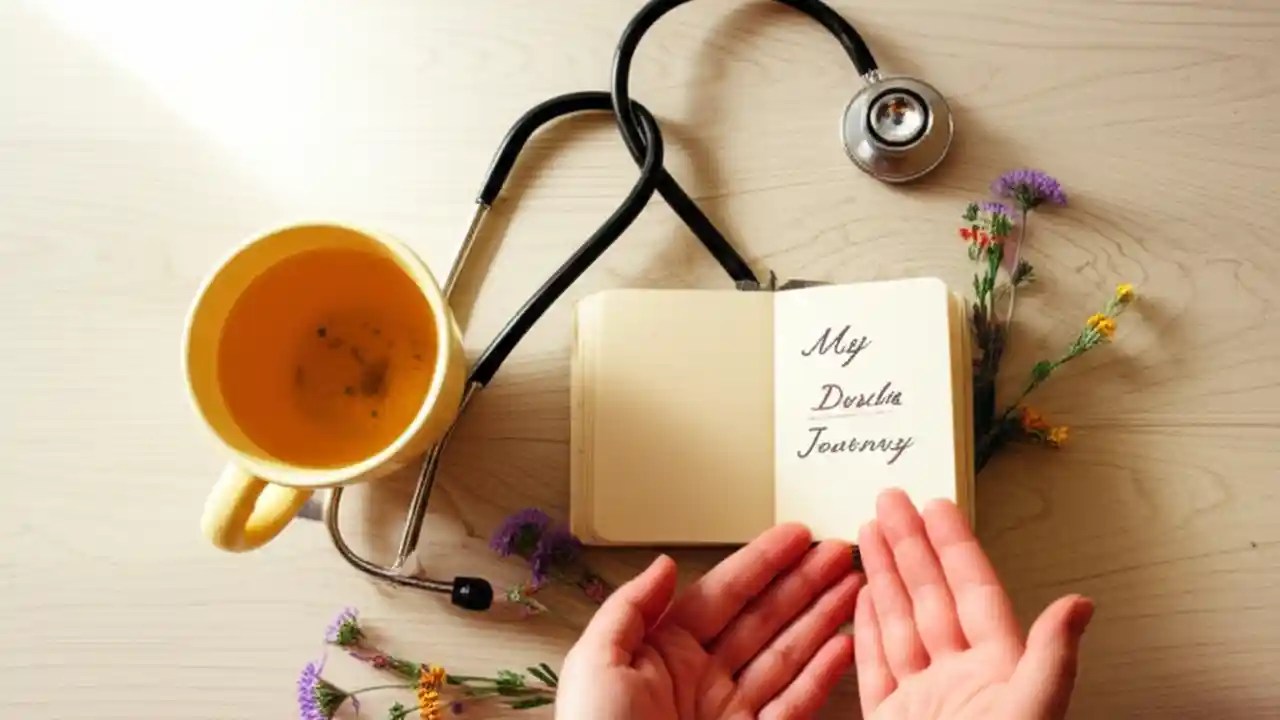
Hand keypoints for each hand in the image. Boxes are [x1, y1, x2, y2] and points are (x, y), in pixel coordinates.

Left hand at [556, 524, 861, 719]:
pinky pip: (796, 704)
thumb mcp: (595, 664)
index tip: (795, 535)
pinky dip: (824, 675)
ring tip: (854, 586)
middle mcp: (701, 680)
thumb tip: (665, 564)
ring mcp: (731, 713)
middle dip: (804, 583)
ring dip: (823, 619)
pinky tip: (845, 644)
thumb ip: (630, 608)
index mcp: (662, 654)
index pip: (722, 594)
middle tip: (839, 552)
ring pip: (788, 655)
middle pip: (764, 618)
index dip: (761, 562)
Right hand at [856, 490, 1092, 719]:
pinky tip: (863, 596)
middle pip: (931, 597)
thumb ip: (1051, 660)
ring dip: (885, 575)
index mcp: (999, 674)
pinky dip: (865, 629)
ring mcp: (922, 699)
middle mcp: (960, 680)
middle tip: (892, 501)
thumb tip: (1079, 605)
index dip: (954, 546)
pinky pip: (873, 666)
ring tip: (870, 531)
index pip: (974, 593)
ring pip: (899, 623)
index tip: (937, 507)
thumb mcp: (1029, 713)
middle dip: (909, 545)